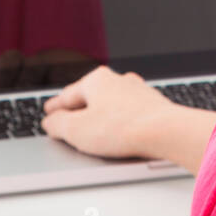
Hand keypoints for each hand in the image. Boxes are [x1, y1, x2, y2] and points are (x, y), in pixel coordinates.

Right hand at [40, 65, 174, 159]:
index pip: (69, 94)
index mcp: (97, 80)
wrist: (165, 132)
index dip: (56, 107)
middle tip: (67, 118)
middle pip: (91, 96)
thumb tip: (51, 122)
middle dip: (78, 109)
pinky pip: (129, 113)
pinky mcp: (153, 107)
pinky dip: (120, 122)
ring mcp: (138, 93)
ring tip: (92, 131)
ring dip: (101, 116)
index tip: (49, 111)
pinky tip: (118, 135)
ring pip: (112, 104)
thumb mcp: (76, 130)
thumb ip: (58, 125)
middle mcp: (119, 81)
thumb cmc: (123, 128)